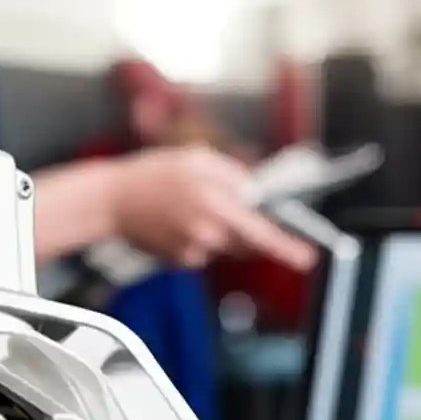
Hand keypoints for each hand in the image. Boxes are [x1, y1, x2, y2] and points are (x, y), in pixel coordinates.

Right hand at [111, 146, 316, 269]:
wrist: (113, 199)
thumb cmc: (154, 173)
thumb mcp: (199, 158)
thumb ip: (234, 175)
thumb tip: (259, 191)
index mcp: (216, 203)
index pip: (261, 231)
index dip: (286, 246)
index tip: (306, 257)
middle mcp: (208, 232)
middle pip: (250, 240)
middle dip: (251, 226)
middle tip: (223, 205)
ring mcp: (194, 250)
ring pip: (228, 245)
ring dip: (223, 229)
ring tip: (191, 206)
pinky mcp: (182, 261)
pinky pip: (207, 251)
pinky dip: (202, 237)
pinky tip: (179, 220)